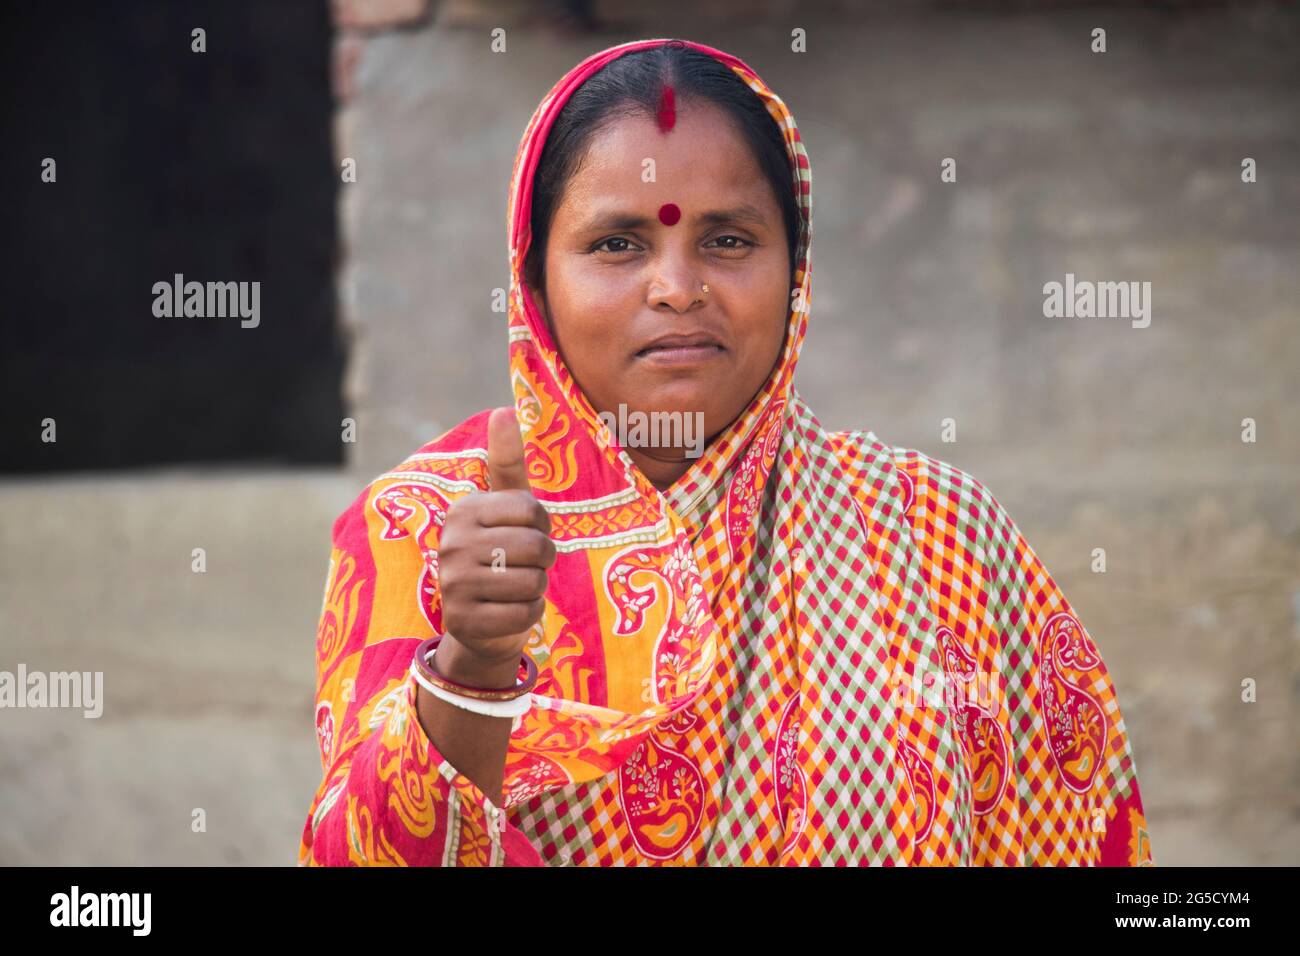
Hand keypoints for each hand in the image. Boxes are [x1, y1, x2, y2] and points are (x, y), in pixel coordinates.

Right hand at [435, 406, 554, 679]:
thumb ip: (507, 462)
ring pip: (533, 582)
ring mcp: (454, 584)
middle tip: (524, 567)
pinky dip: (528, 615)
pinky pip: (524, 614)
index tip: (526, 536)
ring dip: (536, 589)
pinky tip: (509, 612)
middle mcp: (452, 543)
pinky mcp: (463, 621)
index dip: (543, 528)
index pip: (532, 511)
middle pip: (536, 547)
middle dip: (544, 561)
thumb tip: (504, 408)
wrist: (478, 625)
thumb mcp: (506, 508)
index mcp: (464, 510)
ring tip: (514, 589)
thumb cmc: (500, 555)